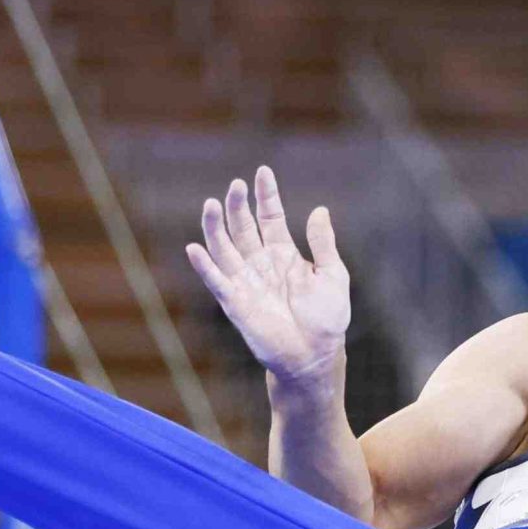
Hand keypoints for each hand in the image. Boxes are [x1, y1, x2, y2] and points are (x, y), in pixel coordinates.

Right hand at [184, 167, 349, 386]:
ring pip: (224, 247)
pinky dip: (205, 266)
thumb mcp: (332, 274)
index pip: (270, 217)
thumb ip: (323, 243)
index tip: (263, 172)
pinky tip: (195, 247)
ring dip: (216, 227)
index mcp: (284, 254)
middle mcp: (261, 263)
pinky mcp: (235, 302)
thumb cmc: (326, 319)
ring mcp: (246, 281)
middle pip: (243, 227)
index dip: (266, 196)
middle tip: (237, 185)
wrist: (315, 356)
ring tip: (211, 204)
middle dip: (238, 205)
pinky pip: (216, 280)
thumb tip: (320, 209)